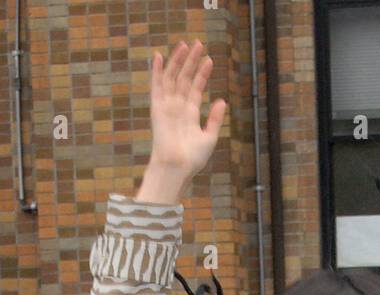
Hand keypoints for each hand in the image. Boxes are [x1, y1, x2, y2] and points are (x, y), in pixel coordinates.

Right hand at [137, 41, 226, 202]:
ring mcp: (167, 106)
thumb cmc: (193, 158)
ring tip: (185, 45)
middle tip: (199, 43)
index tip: (209, 60)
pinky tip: (159, 56)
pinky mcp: (157, 108)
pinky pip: (156, 86)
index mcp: (190, 114)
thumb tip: (222, 100)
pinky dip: (157, 71)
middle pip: (185, 78)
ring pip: (172, 78)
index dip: (202, 73)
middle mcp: (178, 107)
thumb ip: (215, 119)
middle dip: (191, 61)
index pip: (196, 88)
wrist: (178, 166)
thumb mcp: (209, 137)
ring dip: (177, 61)